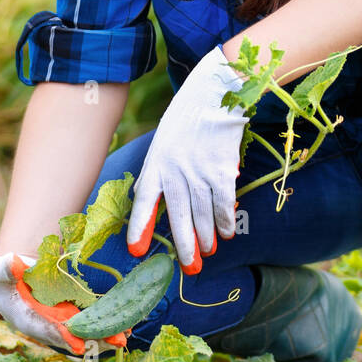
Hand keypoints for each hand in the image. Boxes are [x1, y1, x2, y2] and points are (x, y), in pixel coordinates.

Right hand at [0, 252, 130, 353]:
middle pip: (71, 337)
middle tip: (116, 342)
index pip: (45, 329)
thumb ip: (5, 269)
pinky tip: (124, 326)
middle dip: (94, 340)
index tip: (78, 344)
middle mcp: (45, 326)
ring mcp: (59, 323)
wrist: (11, 280)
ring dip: (104, 336)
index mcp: (25, 320)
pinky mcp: (70, 316)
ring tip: (124, 337)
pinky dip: (104, 325)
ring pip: (84, 333)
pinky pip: (89, 323)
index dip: (61, 335)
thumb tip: (14, 262)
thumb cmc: (3, 276)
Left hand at [126, 44, 246, 273]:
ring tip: (207, 251)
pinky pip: (223, 203)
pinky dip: (225, 220)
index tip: (136, 250)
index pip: (144, 202)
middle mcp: (175, 172)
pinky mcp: (222, 169)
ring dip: (206, 237)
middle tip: (189, 268)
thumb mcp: (161, 144)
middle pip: (179, 217)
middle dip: (184, 246)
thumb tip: (145, 198)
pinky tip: (225, 233)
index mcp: (155, 165)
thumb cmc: (185, 121)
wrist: (213, 94)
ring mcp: (200, 171)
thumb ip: (155, 173)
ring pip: (203, 214)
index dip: (139, 227)